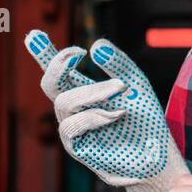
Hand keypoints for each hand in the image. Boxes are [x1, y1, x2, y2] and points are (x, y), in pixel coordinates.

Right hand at [24, 30, 186, 191]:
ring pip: (63, 102)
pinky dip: (94, 116)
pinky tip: (116, 114)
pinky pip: (72, 127)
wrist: (158, 157)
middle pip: (50, 83)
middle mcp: (74, 109)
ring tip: (119, 89)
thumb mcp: (136, 85)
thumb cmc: (145, 121)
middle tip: (77, 52)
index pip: (59, 71)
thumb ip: (119, 64)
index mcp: (85, 92)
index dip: (43, 53)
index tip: (34, 35)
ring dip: (92, 92)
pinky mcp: (77, 149)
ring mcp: (73, 129)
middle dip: (57, 64)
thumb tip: (96, 45)